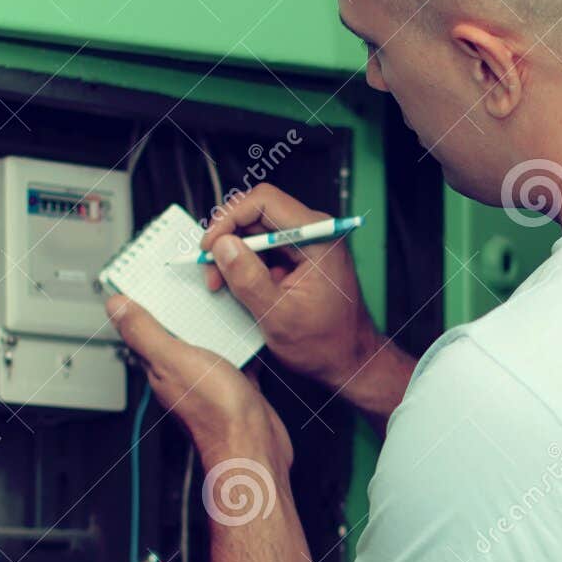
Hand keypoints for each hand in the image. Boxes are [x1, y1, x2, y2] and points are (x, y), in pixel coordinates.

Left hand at [105, 293, 292, 470]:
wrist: (254, 445)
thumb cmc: (215, 412)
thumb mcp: (173, 360)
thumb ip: (144, 332)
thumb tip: (115, 306)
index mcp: (160, 366)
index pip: (141, 328)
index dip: (140, 302)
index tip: (140, 275)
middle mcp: (182, 372)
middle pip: (175, 330)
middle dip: (178, 304)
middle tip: (183, 276)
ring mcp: (210, 378)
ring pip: (206, 339)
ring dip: (210, 318)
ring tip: (217, 291)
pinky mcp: (237, 383)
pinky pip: (235, 352)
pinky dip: (239, 337)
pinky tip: (248, 325)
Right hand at [200, 185, 379, 393]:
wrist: (351, 361)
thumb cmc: (327, 343)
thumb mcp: (278, 316)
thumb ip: (248, 278)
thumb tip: (222, 246)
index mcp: (318, 237)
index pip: (264, 201)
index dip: (229, 218)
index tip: (210, 245)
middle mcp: (314, 233)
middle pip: (256, 214)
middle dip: (227, 239)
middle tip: (211, 271)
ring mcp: (307, 244)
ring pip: (256, 232)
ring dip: (233, 254)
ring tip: (221, 283)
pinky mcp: (299, 258)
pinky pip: (264, 250)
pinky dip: (245, 265)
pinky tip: (237, 287)